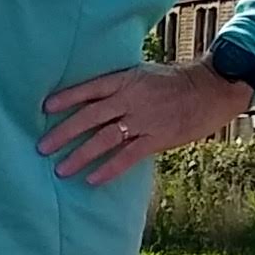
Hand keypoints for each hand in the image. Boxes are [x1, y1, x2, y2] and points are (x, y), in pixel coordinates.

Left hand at [40, 54, 254, 186]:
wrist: (212, 89)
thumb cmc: (175, 82)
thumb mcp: (144, 74)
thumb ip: (120, 86)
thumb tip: (93, 98)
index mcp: (126, 80)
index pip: (90, 88)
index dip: (67, 97)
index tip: (45, 108)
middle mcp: (131, 99)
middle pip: (90, 116)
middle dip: (64, 132)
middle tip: (42, 147)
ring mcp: (144, 119)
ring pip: (105, 138)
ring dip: (80, 155)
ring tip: (61, 169)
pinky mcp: (157, 138)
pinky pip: (128, 156)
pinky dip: (109, 169)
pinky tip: (92, 180)